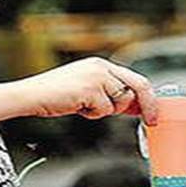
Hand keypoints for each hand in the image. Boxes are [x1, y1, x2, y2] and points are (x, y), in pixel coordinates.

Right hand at [14, 57, 158, 123]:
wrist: (31, 95)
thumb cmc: (56, 95)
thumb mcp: (89, 91)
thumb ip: (111, 95)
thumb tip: (136, 107)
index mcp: (102, 65)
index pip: (135, 79)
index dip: (148, 97)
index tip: (153, 113)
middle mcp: (101, 67)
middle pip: (138, 86)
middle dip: (147, 106)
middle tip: (151, 121)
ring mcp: (96, 76)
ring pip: (119, 102)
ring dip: (105, 111)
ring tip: (84, 106)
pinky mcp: (90, 88)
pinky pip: (104, 110)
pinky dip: (92, 114)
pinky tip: (76, 107)